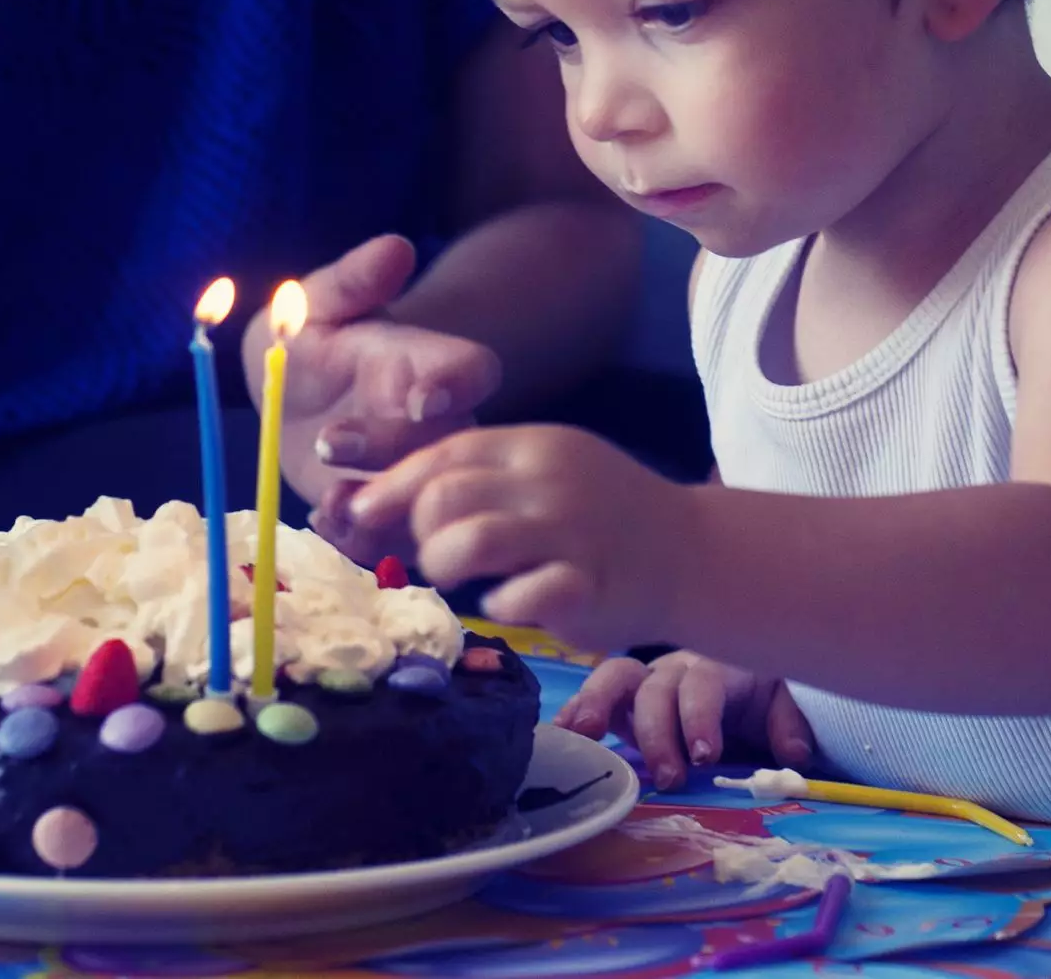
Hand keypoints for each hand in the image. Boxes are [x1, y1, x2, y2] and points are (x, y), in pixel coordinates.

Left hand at [246, 236, 500, 555]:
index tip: (425, 399)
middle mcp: (435, 424)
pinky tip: (322, 518)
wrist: (290, 393)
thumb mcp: (316, 303)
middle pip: (447, 444)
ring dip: (384, 506)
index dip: (457, 385)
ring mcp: (415, 473)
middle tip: (332, 440)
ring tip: (330, 500)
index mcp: (429, 364)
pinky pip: (393, 539)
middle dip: (395, 449)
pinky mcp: (390, 515)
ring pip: (427, 501)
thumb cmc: (311, 338)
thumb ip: (353, 280)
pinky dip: (361, 539)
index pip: (471, 369)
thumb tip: (395, 247)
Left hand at [349, 423, 692, 650]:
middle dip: (424, 532)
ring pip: (470, 541)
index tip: (359, 513)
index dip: (393, 486)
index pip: (444, 454)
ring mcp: (570, 532)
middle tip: (440, 553)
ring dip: (447, 565)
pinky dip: (502, 605)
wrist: (691, 553)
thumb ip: (479, 476)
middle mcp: (549, 481)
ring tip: (461, 578)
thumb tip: (378, 493)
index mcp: (535, 445)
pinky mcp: (587, 585)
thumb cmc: (601, 513)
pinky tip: (512, 602)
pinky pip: (517, 598)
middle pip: (444, 498)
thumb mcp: (545, 471)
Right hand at [558, 651, 813, 791]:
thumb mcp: (783, 701)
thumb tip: (793, 754)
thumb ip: (789, 721)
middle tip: (668, 776)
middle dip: (656, 731)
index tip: (706, 755)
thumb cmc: (759, 695)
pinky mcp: (623, 703)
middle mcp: (674, 670)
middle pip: (656, 687)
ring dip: (597, 703)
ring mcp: (644, 683)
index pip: (703, 684)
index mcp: (716, 668)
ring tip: (579, 732)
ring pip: (615, 678)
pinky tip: (560, 730)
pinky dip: (578, 709)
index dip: (700, 716)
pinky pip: (596, 697)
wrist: (742, 685)